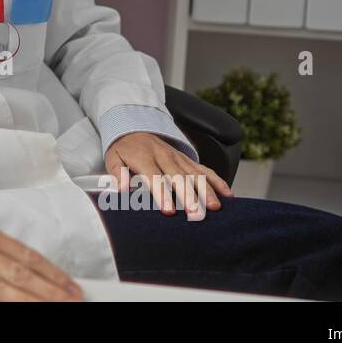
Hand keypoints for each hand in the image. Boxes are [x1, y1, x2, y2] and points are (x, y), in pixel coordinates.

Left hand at [104, 132, 233, 218]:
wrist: (134, 128)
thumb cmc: (124, 150)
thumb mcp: (113, 158)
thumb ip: (117, 173)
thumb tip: (122, 188)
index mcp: (144, 157)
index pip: (154, 177)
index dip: (162, 194)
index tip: (169, 211)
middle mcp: (164, 156)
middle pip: (179, 177)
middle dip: (189, 196)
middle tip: (196, 214)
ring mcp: (178, 157)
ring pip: (195, 174)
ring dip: (206, 190)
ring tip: (215, 207)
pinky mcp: (187, 159)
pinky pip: (204, 169)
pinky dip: (217, 181)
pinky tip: (228, 194)